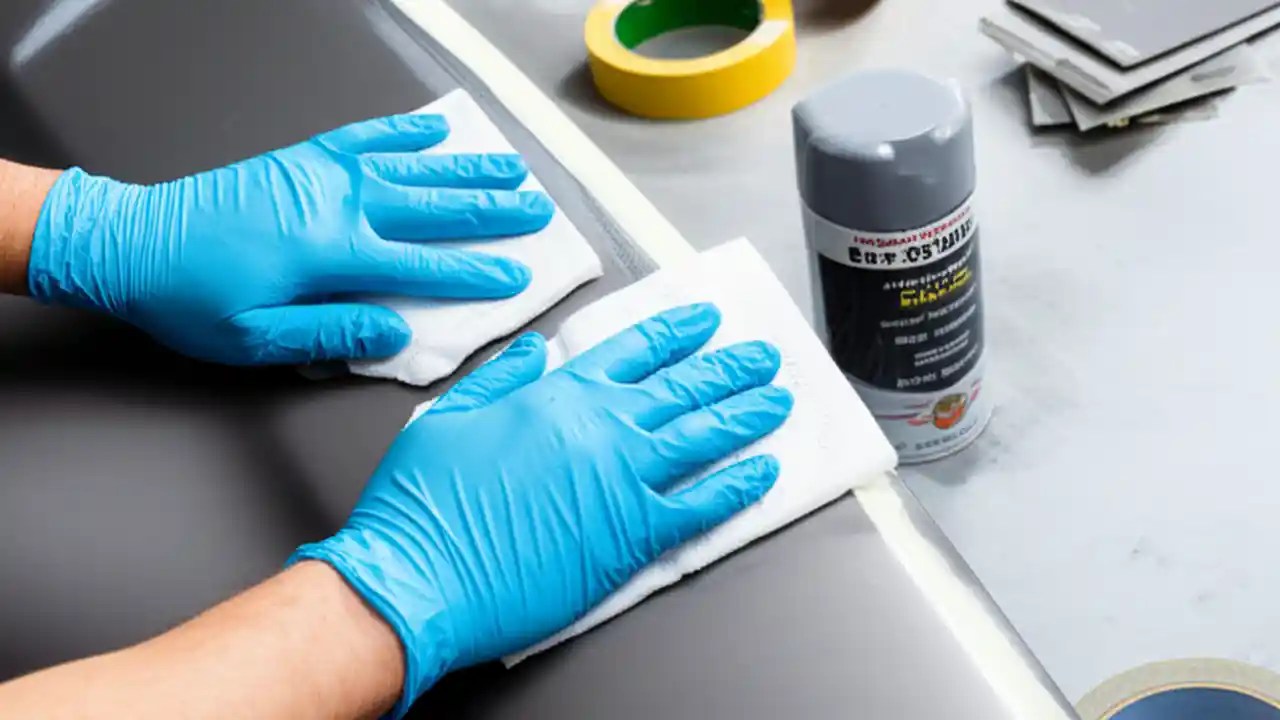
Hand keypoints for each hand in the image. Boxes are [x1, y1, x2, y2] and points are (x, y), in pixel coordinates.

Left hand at [26, 114, 553, 364]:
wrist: (131, 243)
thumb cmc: (190, 299)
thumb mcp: (258, 339)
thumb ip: (333, 332)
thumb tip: (397, 330)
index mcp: (329, 254)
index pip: (422, 265)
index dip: (475, 272)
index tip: (515, 274)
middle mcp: (335, 205)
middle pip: (430, 206)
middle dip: (489, 211)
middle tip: (536, 211)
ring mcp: (321, 175)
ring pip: (411, 168)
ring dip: (464, 170)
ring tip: (509, 169)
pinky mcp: (302, 160)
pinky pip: (364, 138)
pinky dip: (403, 132)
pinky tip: (435, 130)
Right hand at [291, 303, 793, 714]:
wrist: (421, 576)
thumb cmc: (425, 505)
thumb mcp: (448, 416)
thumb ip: (501, 379)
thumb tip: (534, 352)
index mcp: (558, 395)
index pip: (635, 349)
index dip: (678, 332)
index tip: (706, 321)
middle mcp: (602, 428)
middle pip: (684, 387)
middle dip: (730, 367)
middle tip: (761, 357)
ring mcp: (624, 480)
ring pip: (705, 436)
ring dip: (747, 415)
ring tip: (777, 401)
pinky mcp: (634, 535)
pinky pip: (703, 505)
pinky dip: (739, 486)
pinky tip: (763, 472)